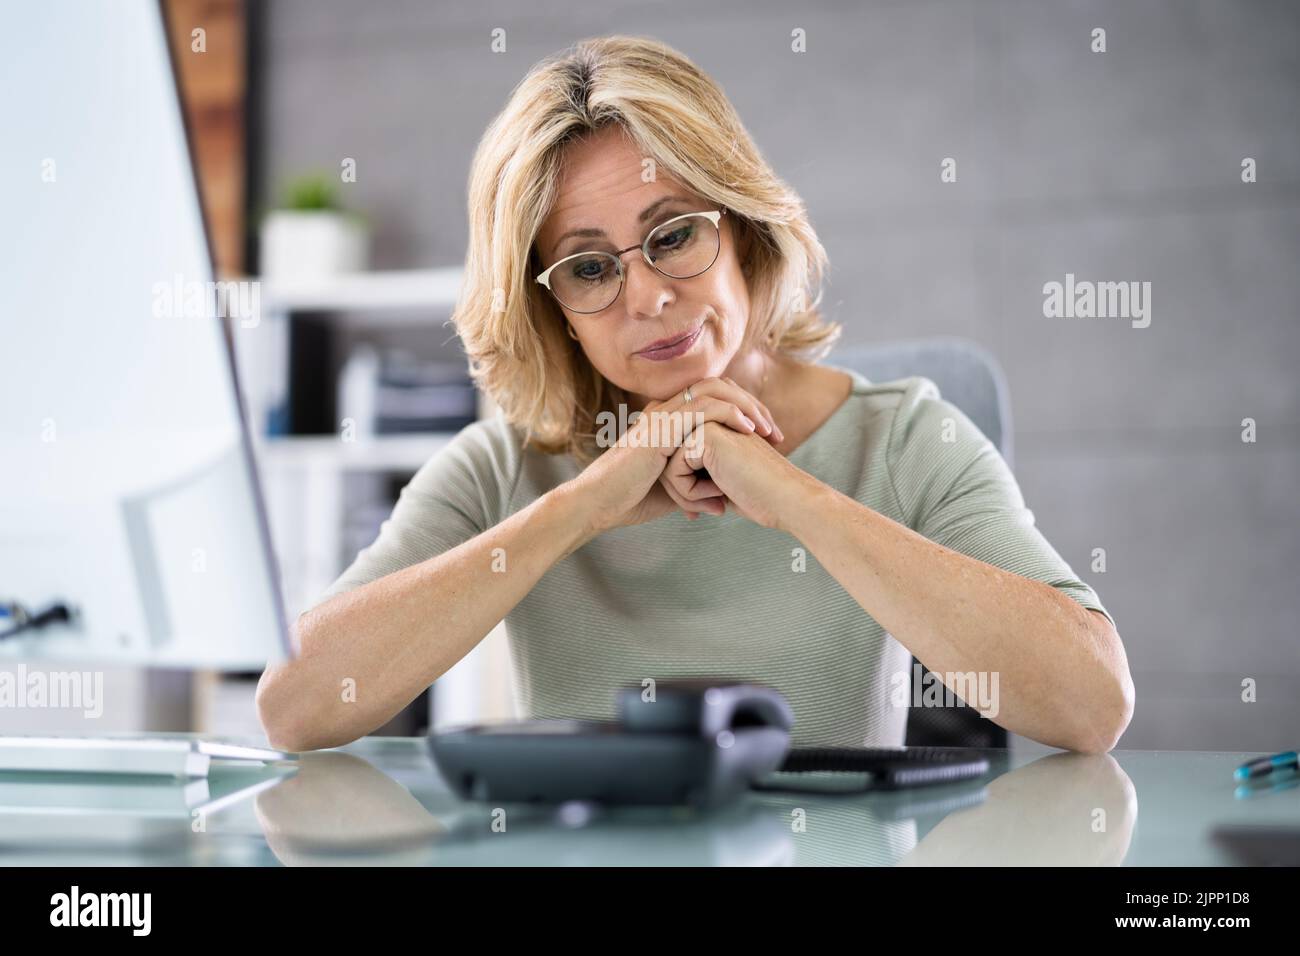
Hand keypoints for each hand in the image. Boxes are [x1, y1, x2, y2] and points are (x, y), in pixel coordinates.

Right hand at [573, 377, 783, 533]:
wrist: (597, 505)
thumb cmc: (628, 500)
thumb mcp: (673, 490)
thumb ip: (697, 487)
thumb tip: (720, 501)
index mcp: (666, 419)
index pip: (714, 400)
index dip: (744, 413)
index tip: (767, 438)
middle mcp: (664, 409)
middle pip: (720, 388)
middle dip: (753, 407)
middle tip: (775, 432)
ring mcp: (662, 414)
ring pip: (716, 391)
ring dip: (748, 407)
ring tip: (768, 430)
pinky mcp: (661, 425)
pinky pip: (704, 407)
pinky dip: (731, 414)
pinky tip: (748, 430)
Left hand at [662, 419, 804, 529]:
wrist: (786, 499)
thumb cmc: (757, 495)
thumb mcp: (718, 480)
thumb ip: (694, 471)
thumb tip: (663, 478)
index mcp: (712, 425)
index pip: (675, 461)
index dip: (687, 490)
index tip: (711, 505)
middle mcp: (707, 419)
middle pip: (667, 462)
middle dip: (682, 493)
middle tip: (711, 507)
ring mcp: (705, 422)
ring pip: (666, 467)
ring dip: (686, 495)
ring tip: (715, 502)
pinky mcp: (703, 433)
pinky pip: (673, 471)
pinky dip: (691, 493)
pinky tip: (720, 492)